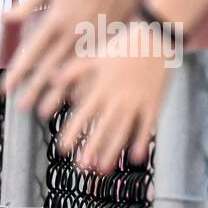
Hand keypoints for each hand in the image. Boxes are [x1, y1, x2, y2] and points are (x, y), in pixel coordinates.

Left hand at [2, 0, 140, 117]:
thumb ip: (27, 4)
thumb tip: (6, 18)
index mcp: (53, 21)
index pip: (30, 53)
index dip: (17, 73)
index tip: (6, 89)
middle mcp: (70, 34)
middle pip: (47, 68)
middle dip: (33, 90)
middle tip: (22, 108)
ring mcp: (89, 39)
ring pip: (68, 72)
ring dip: (55, 93)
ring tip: (45, 112)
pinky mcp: (105, 40)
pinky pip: (90, 67)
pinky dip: (80, 83)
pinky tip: (74, 97)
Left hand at [51, 28, 172, 172]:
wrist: (156, 38)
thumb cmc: (121, 47)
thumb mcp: (93, 56)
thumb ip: (72, 70)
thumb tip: (51, 80)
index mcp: (101, 87)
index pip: (83, 114)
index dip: (73, 132)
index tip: (63, 148)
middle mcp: (117, 97)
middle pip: (102, 127)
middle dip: (92, 148)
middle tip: (82, 167)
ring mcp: (136, 101)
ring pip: (123, 130)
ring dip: (112, 151)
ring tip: (102, 169)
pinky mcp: (153, 103)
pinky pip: (147, 125)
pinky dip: (142, 141)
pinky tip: (136, 158)